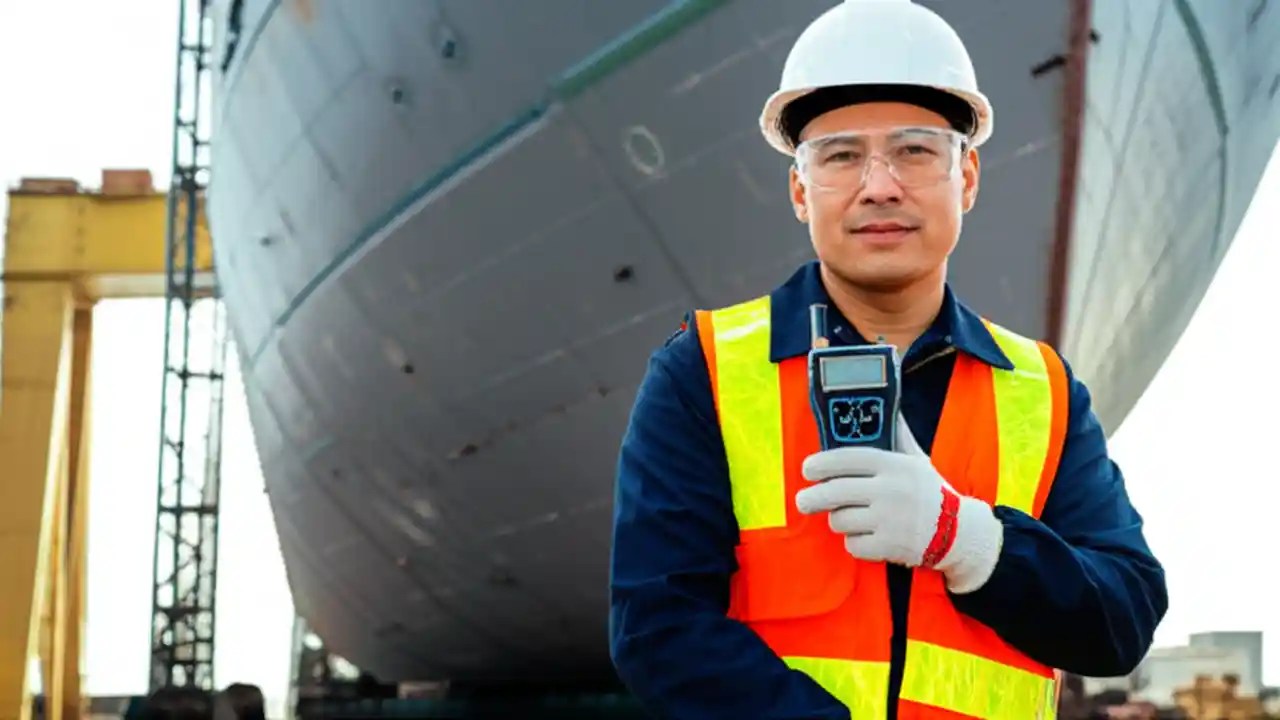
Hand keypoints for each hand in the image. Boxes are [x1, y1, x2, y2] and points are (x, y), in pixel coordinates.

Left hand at [793, 413, 1004, 592]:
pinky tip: (869, 535)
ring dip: (840, 520)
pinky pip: (852, 544)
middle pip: (835, 492)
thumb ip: (898, 434)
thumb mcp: (917, 459)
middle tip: (803, 501)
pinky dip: (856, 543)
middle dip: (812, 498)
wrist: (960, 533)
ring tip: (852, 517)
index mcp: (895, 465)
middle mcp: (891, 491)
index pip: (848, 458)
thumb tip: (888, 406)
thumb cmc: (931, 492)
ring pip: (840, 520)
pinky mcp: (889, 547)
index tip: (807, 469)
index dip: (822, 463)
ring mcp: (889, 520)